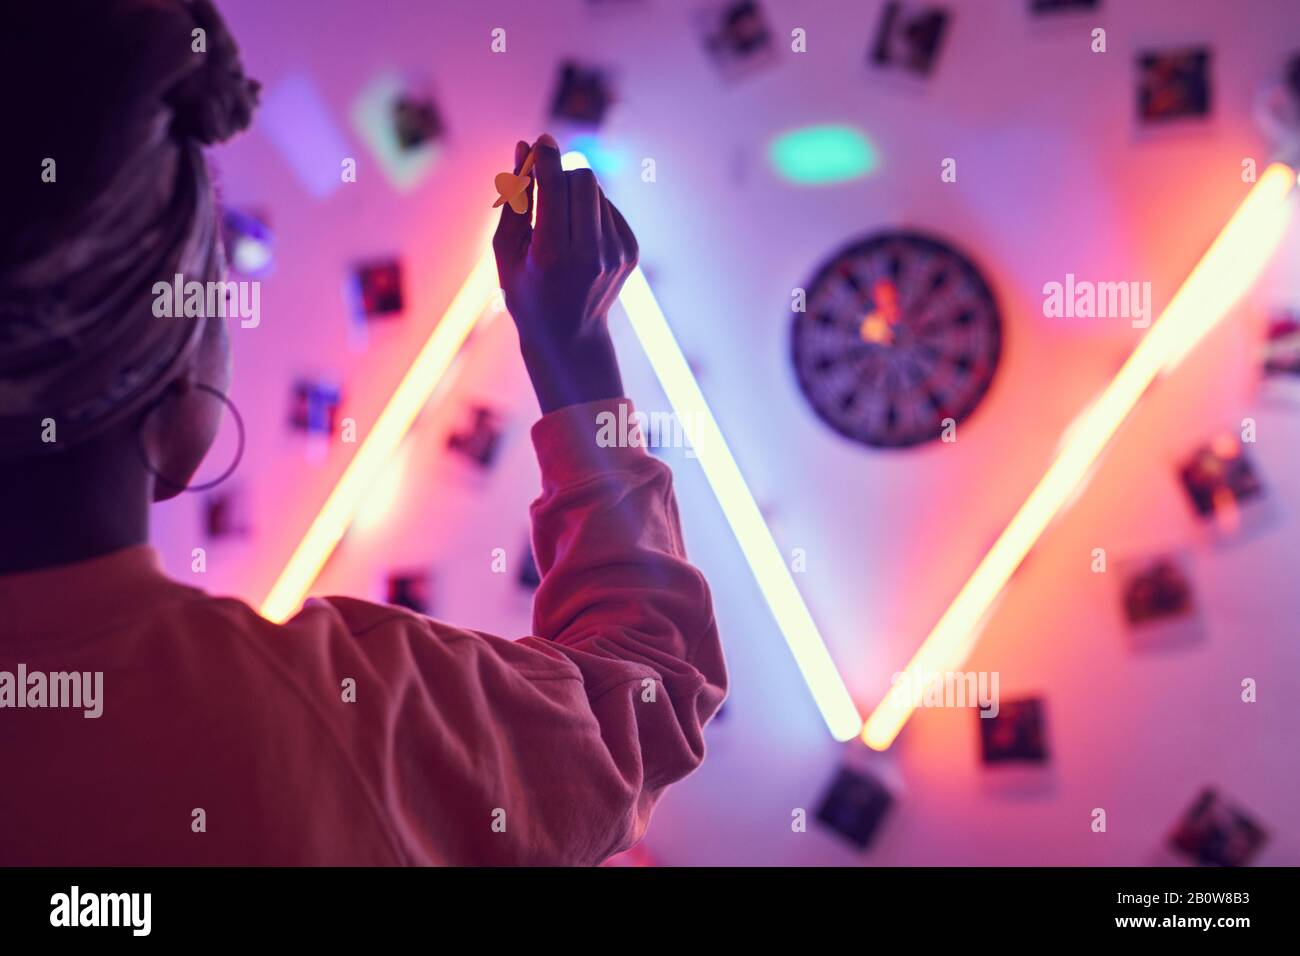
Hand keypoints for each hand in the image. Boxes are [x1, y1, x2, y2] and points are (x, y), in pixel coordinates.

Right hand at [493, 135, 638, 412]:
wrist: (569, 338)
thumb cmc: (526, 291)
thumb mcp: (506, 250)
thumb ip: (514, 197)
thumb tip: (525, 146)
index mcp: (551, 256)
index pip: (554, 188)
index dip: (547, 159)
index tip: (541, 141)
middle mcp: (589, 255)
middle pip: (583, 179)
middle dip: (561, 173)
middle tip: (545, 185)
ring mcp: (615, 254)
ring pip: (596, 192)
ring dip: (574, 195)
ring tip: (559, 226)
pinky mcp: (629, 252)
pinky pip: (609, 208)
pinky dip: (590, 213)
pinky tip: (578, 240)